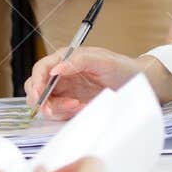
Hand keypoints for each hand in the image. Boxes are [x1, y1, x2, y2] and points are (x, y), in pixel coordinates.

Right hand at [24, 45, 141, 119]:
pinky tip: (81, 107)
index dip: (36, 81)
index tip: (39, 94)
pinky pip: (58, 112)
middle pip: (36, 87)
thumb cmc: (120, 67)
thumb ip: (78, 60)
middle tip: (51, 109)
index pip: (40, 68)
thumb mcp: (102, 60)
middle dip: (41, 100)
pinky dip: (65, 113)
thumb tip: (56, 68)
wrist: (136, 83)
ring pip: (45, 103)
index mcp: (65, 58)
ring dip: (57, 107)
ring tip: (77, 105)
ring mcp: (65, 90)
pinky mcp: (70, 104)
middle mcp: (61, 74)